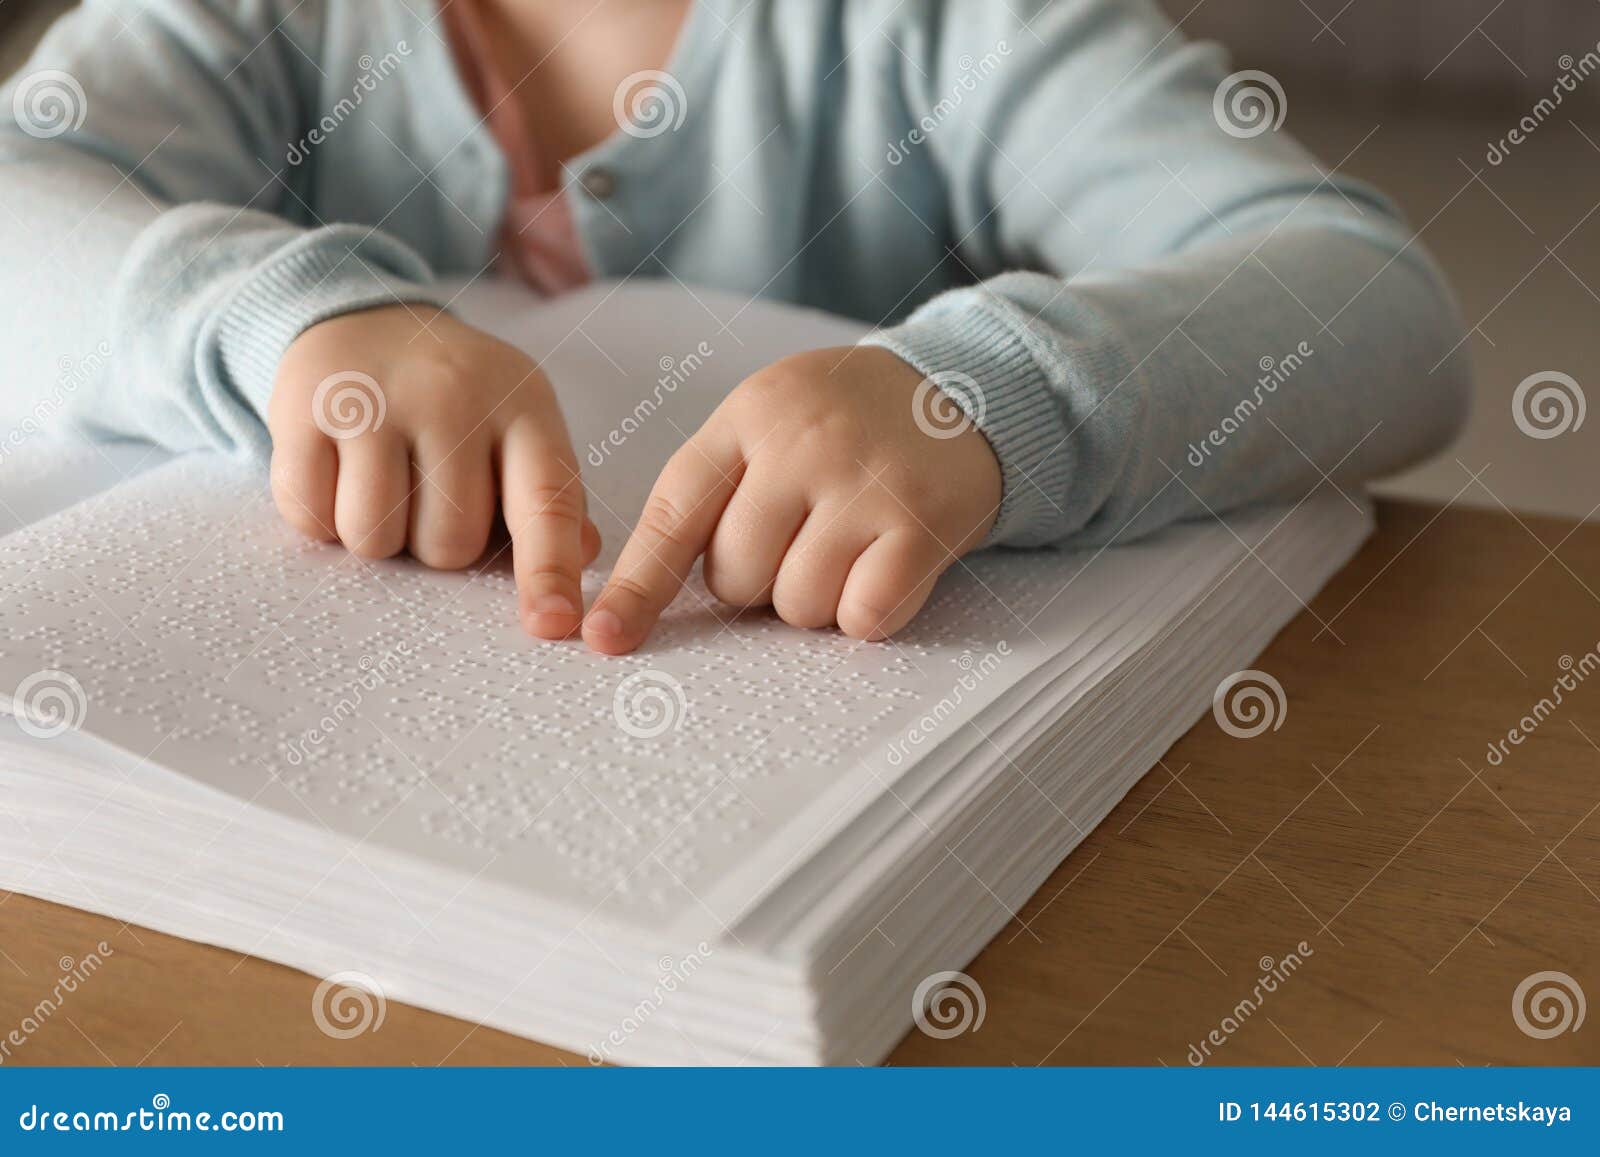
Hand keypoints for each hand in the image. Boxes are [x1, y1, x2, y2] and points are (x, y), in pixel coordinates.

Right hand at [268, 304, 599, 638]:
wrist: (369, 319)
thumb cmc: (460, 401)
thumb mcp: (520, 430)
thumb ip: (552, 497)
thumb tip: (586, 554)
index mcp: (524, 408)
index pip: (546, 501)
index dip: (550, 569)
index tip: (553, 624)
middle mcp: (454, 396)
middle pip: (450, 543)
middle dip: (437, 545)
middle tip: (428, 495)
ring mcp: (375, 399)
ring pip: (375, 539)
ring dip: (377, 536)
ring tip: (383, 482)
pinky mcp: (303, 406)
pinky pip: (310, 516)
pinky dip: (319, 517)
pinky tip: (335, 471)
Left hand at [581, 346, 1000, 652]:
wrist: (966, 391)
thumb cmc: (846, 424)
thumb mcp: (770, 419)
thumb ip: (716, 487)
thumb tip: (646, 598)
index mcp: (749, 417)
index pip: (675, 512)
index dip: (636, 585)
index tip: (603, 638)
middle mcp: (803, 445)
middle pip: (735, 578)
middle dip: (757, 583)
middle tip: (800, 540)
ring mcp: (865, 484)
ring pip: (798, 606)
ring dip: (815, 600)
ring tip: (845, 546)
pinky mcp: (921, 524)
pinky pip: (864, 615)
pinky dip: (868, 612)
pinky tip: (883, 567)